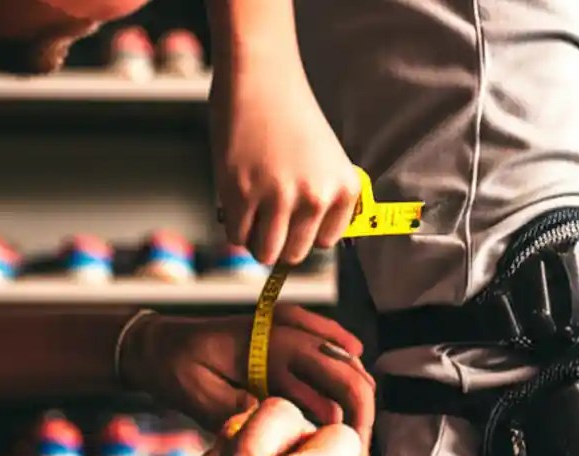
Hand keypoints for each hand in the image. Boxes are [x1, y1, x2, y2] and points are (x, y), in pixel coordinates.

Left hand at [119, 307, 375, 455]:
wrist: (160, 344)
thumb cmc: (177, 369)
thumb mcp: (200, 396)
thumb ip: (240, 410)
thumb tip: (293, 427)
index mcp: (271, 343)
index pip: (336, 378)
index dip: (350, 423)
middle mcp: (289, 330)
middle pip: (350, 373)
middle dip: (359, 419)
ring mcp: (292, 328)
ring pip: (346, 364)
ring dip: (354, 404)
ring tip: (347, 446)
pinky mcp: (289, 335)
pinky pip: (331, 350)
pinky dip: (344, 378)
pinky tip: (341, 415)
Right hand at [210, 57, 359, 265]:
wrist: (261, 79)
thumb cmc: (289, 115)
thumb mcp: (323, 161)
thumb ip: (319, 200)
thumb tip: (296, 243)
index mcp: (344, 189)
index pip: (325, 242)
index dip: (304, 231)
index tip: (292, 216)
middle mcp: (316, 197)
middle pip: (295, 253)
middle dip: (278, 241)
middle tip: (265, 217)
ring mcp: (279, 199)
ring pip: (266, 253)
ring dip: (255, 240)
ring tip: (251, 214)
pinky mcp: (243, 195)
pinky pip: (237, 237)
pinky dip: (234, 226)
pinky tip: (236, 202)